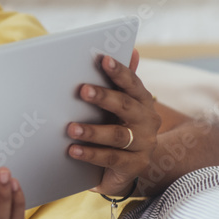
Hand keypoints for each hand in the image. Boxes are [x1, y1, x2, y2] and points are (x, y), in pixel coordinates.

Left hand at [66, 51, 160, 195]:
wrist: (127, 168)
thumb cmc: (117, 129)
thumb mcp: (118, 108)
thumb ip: (120, 82)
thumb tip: (133, 50)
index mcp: (143, 102)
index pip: (132, 83)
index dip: (119, 71)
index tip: (103, 59)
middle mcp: (148, 121)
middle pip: (125, 106)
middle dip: (104, 97)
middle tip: (82, 90)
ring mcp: (144, 144)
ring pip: (117, 135)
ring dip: (92, 131)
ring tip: (70, 128)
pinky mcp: (135, 165)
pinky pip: (111, 158)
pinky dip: (90, 153)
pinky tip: (73, 150)